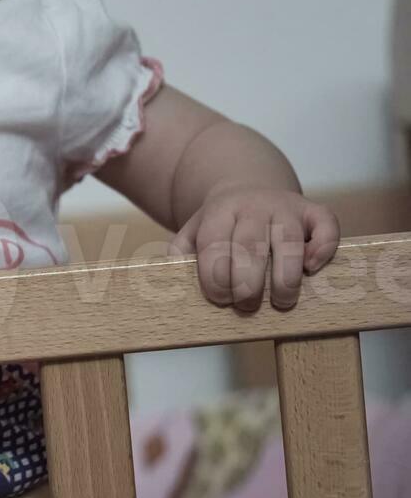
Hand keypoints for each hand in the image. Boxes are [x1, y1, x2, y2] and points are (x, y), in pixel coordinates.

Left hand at [166, 187, 339, 310]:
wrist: (249, 190)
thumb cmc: (221, 227)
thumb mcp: (192, 234)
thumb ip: (180, 254)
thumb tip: (171, 277)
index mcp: (220, 212)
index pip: (215, 246)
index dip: (215, 279)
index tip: (220, 300)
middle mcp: (254, 206)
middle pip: (250, 246)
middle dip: (247, 285)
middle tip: (247, 306)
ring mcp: (286, 207)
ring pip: (289, 241)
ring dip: (285, 278)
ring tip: (281, 303)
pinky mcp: (314, 211)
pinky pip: (326, 225)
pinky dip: (323, 248)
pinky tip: (311, 268)